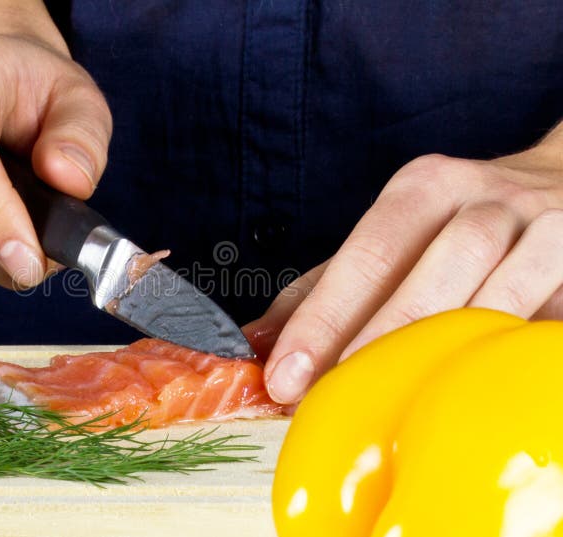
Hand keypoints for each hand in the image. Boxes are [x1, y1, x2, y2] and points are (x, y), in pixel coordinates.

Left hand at [246, 126, 562, 403]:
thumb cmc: (457, 224)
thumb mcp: (388, 239)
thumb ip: (324, 289)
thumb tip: (255, 343)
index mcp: (424, 188)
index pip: (366, 256)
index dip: (323, 321)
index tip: (283, 377)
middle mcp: (485, 200)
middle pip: (428, 277)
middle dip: (374, 344)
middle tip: (330, 399)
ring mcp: (545, 231)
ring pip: (492, 301)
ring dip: (438, 359)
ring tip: (393, 404)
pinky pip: (542, 323)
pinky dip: (504, 356)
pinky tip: (470, 388)